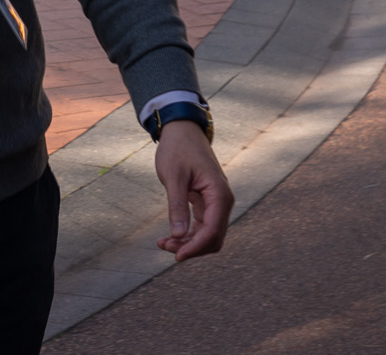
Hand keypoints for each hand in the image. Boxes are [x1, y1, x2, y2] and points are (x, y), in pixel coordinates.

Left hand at [155, 120, 231, 260]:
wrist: (182, 131)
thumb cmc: (177, 149)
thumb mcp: (173, 176)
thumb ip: (177, 205)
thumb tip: (178, 235)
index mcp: (219, 194)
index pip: (213, 231)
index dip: (195, 247)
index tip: (176, 256)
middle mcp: (223, 201)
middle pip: (213, 238)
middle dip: (191, 247)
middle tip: (163, 246)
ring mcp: (216, 203)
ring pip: (208, 235)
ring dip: (189, 243)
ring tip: (163, 243)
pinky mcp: (208, 203)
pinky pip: (202, 227)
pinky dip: (188, 235)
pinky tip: (170, 236)